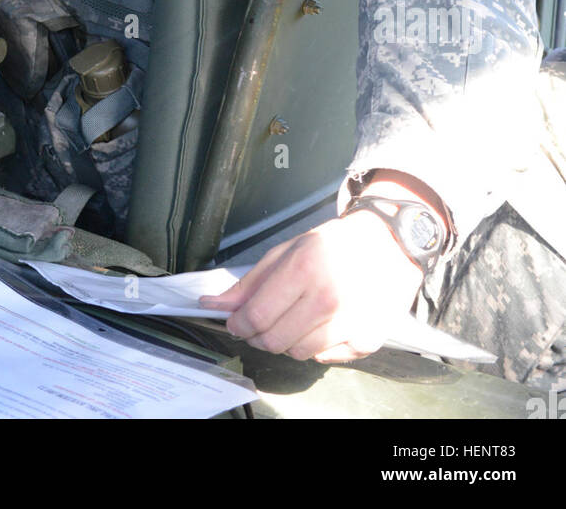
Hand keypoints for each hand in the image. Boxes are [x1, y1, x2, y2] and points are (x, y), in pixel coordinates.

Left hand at [198, 211, 423, 361]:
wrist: (390, 245)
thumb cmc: (334, 245)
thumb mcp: (288, 251)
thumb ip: (251, 282)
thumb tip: (213, 304)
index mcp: (304, 270)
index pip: (257, 316)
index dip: (239, 323)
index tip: (236, 321)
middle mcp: (328, 299)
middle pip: (274, 341)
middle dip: (258, 335)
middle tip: (262, 322)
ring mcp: (350, 323)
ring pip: (298, 353)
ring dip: (286, 341)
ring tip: (294, 319)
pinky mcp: (367, 340)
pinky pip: (325, 358)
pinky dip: (315, 346)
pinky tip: (320, 324)